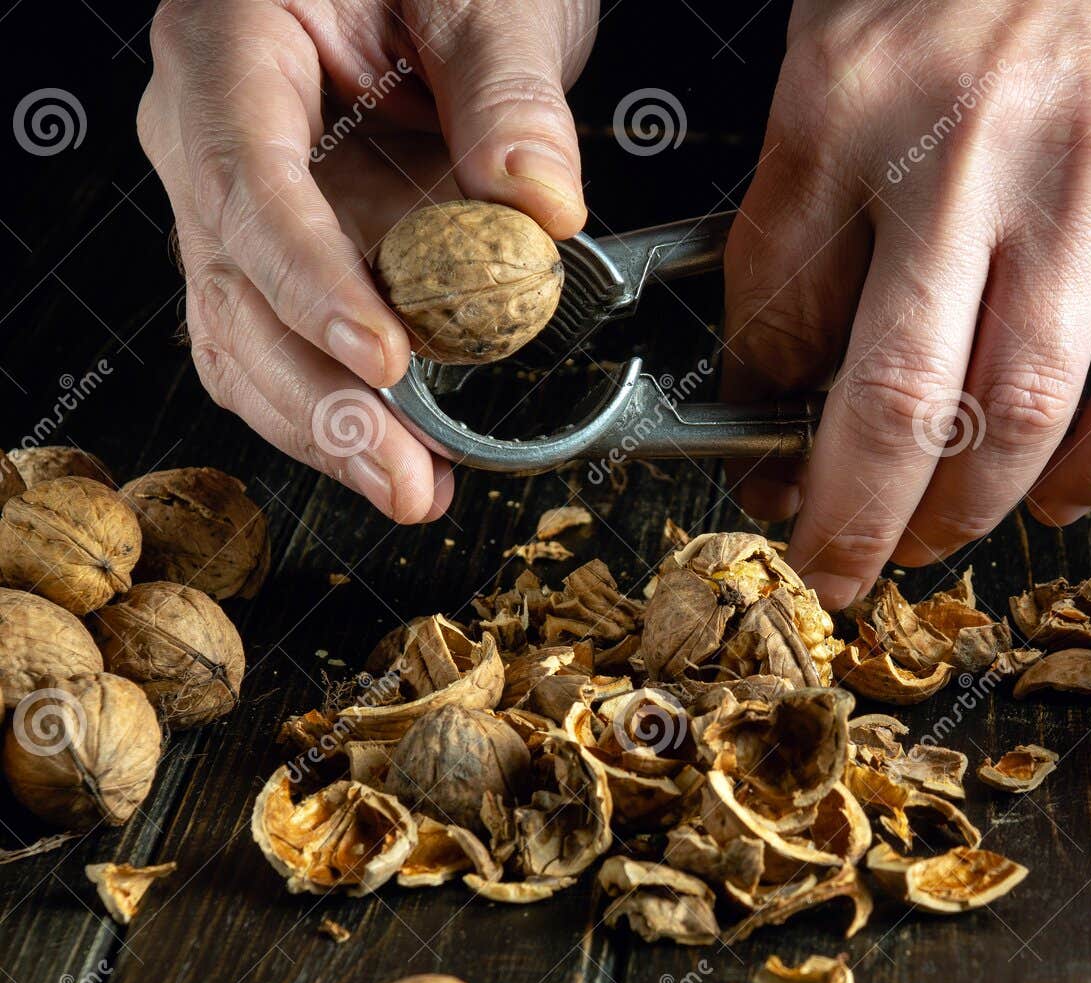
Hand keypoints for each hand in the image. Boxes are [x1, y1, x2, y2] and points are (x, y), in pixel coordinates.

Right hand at [138, 0, 596, 520]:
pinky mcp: (287, 254)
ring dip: (327, 429)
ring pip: (246, 338)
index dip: (308, 283)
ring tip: (414, 489)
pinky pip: (288, 344)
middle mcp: (210, 134)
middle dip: (319, 400)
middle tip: (406, 476)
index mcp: (230, 47)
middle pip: (232, 288)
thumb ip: (510, 92)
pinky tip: (410, 456)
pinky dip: (345, 409)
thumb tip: (542, 204)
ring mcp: (239, 204)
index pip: (247, 181)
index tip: (386, 360)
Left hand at [721, 0, 1090, 606]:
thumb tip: (782, 369)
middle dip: (857, 521)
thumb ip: (802, 212)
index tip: (764, 478)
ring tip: (938, 542)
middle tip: (838, 569)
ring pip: (1027, 412)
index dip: (762, 427)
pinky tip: (1062, 496)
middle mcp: (970, 153)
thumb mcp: (838, 61)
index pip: (781, 311)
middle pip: (901, 399)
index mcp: (854, 109)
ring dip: (971, 513)